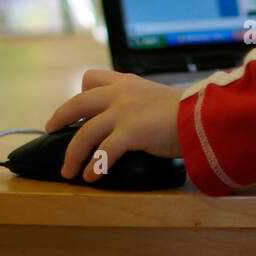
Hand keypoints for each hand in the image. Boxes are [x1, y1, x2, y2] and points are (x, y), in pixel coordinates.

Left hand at [45, 69, 183, 181]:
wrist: (205, 115)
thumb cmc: (190, 111)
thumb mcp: (160, 97)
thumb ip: (144, 105)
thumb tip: (140, 123)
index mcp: (128, 83)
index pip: (93, 78)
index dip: (81, 93)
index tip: (78, 108)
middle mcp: (121, 93)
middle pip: (77, 103)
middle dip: (59, 118)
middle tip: (50, 130)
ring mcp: (124, 112)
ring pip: (84, 133)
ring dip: (72, 154)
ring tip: (68, 171)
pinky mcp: (131, 131)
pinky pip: (103, 152)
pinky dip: (94, 167)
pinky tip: (91, 177)